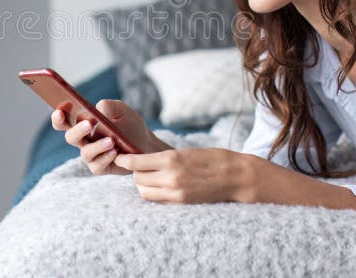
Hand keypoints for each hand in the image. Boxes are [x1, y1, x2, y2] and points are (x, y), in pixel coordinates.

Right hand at [50, 99, 155, 175]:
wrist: (148, 144)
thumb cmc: (131, 125)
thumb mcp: (122, 110)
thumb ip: (108, 106)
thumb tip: (96, 110)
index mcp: (84, 124)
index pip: (64, 121)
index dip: (59, 117)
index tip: (62, 109)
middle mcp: (84, 141)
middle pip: (70, 137)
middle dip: (77, 130)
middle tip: (89, 124)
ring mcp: (92, 155)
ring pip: (85, 153)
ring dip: (97, 146)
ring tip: (112, 141)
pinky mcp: (101, 167)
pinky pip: (97, 165)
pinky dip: (105, 157)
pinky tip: (115, 152)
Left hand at [113, 147, 244, 203]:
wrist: (236, 176)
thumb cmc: (213, 158)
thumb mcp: (185, 151)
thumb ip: (163, 156)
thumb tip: (142, 159)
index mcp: (171, 159)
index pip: (136, 162)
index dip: (124, 160)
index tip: (119, 157)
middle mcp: (170, 178)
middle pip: (137, 179)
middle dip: (135, 172)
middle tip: (138, 166)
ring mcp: (175, 194)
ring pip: (144, 192)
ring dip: (143, 185)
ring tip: (149, 177)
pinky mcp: (181, 204)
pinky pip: (157, 201)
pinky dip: (154, 194)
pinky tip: (160, 186)